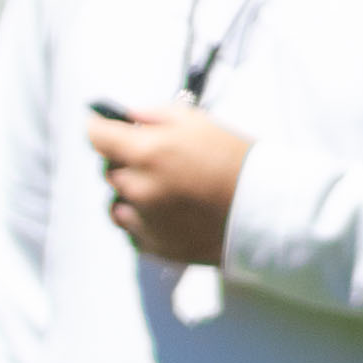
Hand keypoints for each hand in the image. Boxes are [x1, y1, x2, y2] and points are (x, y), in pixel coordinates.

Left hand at [90, 104, 252, 264]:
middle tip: (154, 159)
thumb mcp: (195, 121)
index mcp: (146, 154)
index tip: (107, 127)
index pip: (96, 135)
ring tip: (163, 189)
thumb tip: (125, 118)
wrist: (266, 210)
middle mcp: (138, 189)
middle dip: (124, 160)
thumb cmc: (234, 160)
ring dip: (130, 194)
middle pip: (108, 170)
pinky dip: (142, 221)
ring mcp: (145, 222)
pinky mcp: (156, 247)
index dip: (101, 128)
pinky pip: (132, 231)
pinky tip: (168, 213)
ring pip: (117, 203)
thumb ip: (152, 115)